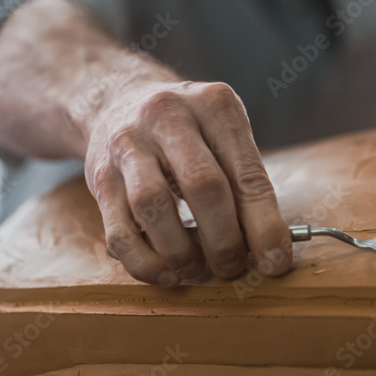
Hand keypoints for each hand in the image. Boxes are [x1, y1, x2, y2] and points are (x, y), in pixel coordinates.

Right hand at [83, 80, 291, 286]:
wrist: (118, 101)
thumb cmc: (189, 130)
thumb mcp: (224, 135)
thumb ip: (245, 183)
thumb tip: (270, 248)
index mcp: (215, 105)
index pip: (247, 173)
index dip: (265, 225)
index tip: (276, 263)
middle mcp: (168, 116)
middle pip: (203, 186)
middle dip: (224, 239)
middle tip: (233, 267)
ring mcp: (128, 143)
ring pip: (153, 206)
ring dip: (181, 251)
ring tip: (197, 270)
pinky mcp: (100, 175)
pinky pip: (118, 230)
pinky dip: (144, 261)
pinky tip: (165, 273)